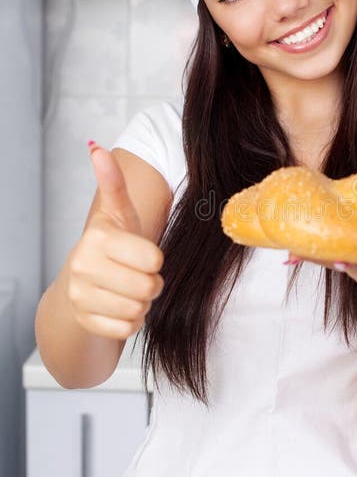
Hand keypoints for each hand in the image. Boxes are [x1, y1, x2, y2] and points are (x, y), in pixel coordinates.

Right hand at [64, 145, 164, 339]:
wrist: (80, 283)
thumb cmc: (110, 245)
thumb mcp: (116, 213)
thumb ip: (113, 183)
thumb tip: (97, 147)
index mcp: (98, 238)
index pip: (153, 259)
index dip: (156, 261)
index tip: (143, 256)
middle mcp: (84, 266)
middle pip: (149, 287)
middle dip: (152, 284)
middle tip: (139, 276)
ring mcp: (82, 296)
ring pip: (139, 309)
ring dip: (142, 303)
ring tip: (129, 289)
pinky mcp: (86, 321)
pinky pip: (127, 329)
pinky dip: (131, 321)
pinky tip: (121, 306)